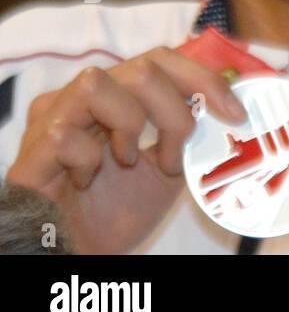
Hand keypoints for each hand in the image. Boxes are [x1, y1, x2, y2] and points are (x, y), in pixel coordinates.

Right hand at [6, 47, 245, 253]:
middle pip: (141, 67)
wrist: (76, 251)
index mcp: (118, 95)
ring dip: (128, 124)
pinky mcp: (31, 149)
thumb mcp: (168, 168)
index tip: (233, 112)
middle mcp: (83, 97)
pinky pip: (64, 134)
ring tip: (128, 161)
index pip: (163, 60)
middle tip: (174, 154)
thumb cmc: (116, 210)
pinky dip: (88, 159)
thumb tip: (228, 109)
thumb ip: (192, 136)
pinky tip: (88, 181)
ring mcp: (52, 118)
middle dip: (173, 110)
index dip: (202, 78)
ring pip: (96, 83)